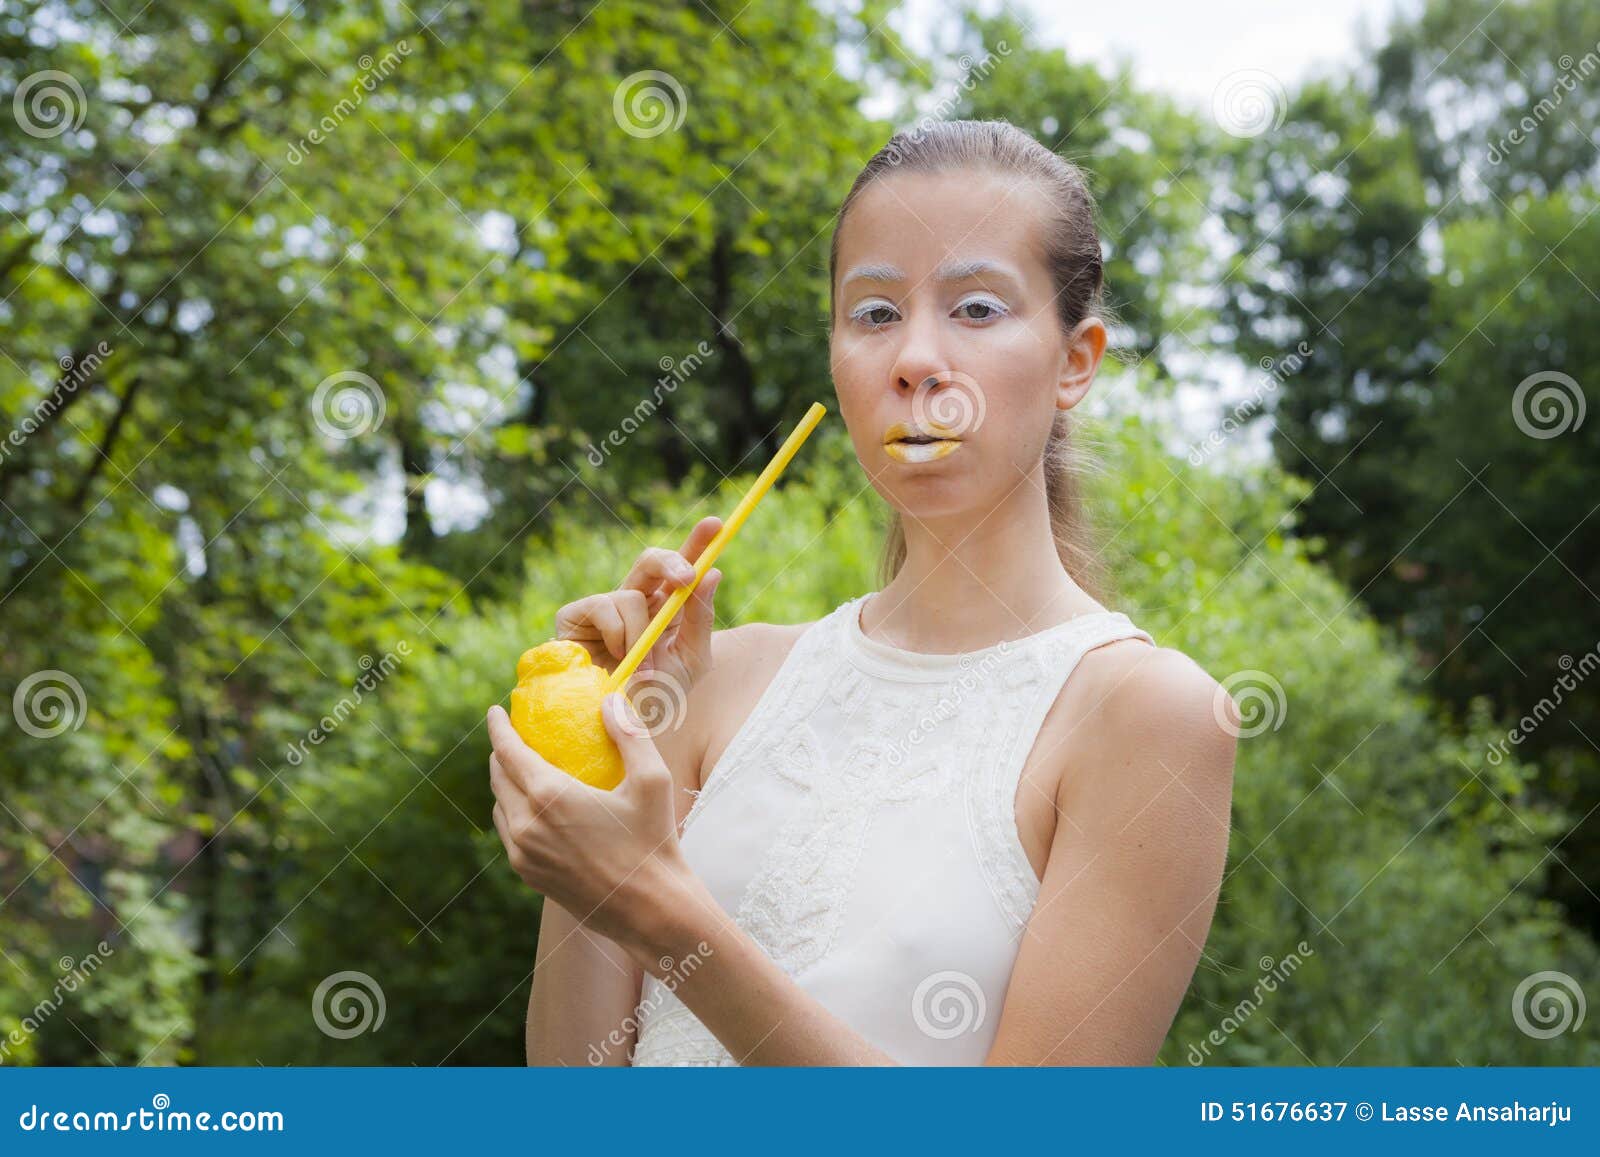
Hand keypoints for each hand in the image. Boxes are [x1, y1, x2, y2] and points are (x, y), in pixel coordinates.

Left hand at [486, 697, 693, 953]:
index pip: (508, 751)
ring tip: (521, 771)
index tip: (495, 711)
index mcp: (549, 796)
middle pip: (498, 777)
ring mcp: (524, 854)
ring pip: (500, 807)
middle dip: (500, 752)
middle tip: (513, 736)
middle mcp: (527, 825)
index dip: (498, 727)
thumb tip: (610, 699)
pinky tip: (532, 809)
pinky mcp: (529, 876)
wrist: (650, 910)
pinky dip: (513, 813)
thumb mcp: (651, 781)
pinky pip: (509, 834)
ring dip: (504, 784)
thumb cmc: (654, 842)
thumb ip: (630, 735)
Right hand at [554, 516, 722, 697]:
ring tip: (642, 665)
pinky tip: (614, 659)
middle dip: (672, 561)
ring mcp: (603, 608)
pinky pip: (605, 606)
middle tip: (687, 577)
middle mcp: (633, 603)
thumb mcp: (690, 660)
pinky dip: (618, 634)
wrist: (616, 730)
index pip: (681, 570)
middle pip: (651, 560)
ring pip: (632, 593)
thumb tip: (712, 574)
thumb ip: (700, 619)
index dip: (696, 543)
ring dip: (643, 632)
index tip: (716, 524)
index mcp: (664, 610)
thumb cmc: (654, 696)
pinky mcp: (574, 616)